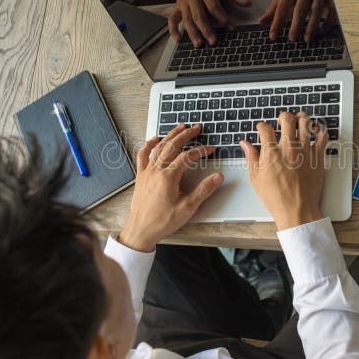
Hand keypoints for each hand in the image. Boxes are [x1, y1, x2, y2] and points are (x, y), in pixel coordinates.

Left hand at [120, 124, 223, 251]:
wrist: (141, 231)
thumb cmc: (162, 221)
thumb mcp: (188, 208)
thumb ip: (204, 190)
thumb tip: (218, 177)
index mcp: (168, 177)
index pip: (187, 157)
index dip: (201, 151)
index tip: (210, 149)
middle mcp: (156, 170)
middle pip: (172, 145)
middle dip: (186, 135)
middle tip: (196, 127)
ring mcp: (146, 172)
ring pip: (159, 147)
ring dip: (170, 135)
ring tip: (180, 127)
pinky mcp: (141, 176)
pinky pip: (143, 155)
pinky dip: (148, 144)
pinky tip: (154, 139)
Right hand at [168, 0, 251, 46]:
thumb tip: (248, 4)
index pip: (214, 6)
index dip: (223, 17)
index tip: (231, 26)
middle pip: (199, 15)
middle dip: (206, 30)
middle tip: (213, 42)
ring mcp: (184, 2)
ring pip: (187, 20)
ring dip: (193, 33)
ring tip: (199, 44)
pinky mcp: (178, 7)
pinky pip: (173, 19)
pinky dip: (173, 30)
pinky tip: (178, 40)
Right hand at [240, 112, 327, 229]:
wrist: (297, 210)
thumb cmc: (276, 198)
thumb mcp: (256, 178)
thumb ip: (251, 157)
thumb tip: (245, 144)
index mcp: (271, 152)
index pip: (265, 128)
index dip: (262, 126)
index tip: (262, 129)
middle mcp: (289, 148)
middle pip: (287, 118)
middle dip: (283, 116)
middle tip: (282, 120)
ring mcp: (305, 150)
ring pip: (305, 122)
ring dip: (301, 118)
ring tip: (299, 121)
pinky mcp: (318, 156)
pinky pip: (322, 136)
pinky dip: (320, 130)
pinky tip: (315, 131)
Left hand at [259, 0, 334, 42]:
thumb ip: (274, 7)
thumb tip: (262, 21)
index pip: (282, 6)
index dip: (277, 22)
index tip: (273, 35)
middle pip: (301, 8)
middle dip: (296, 24)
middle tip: (292, 39)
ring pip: (317, 10)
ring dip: (312, 25)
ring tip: (307, 39)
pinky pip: (330, 10)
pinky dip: (327, 22)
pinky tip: (322, 31)